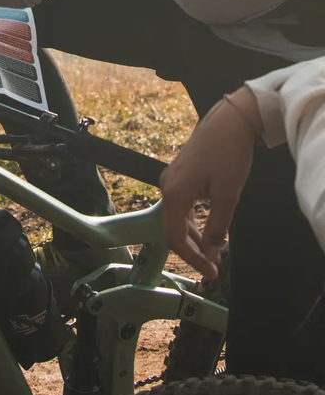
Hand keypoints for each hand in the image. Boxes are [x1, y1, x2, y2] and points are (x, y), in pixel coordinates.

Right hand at [160, 89, 261, 279]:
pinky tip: (207, 229)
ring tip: (214, 252)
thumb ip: (216, 226)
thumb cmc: (228, 155)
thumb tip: (210, 251)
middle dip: (193, 251)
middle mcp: (167, 187)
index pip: (175, 237)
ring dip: (193, 237)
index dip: (192, 259)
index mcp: (175, 194)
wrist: (227, 122)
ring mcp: (172, 179)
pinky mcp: (180, 175)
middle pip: (173, 229)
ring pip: (177, 218)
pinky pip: (181, 206)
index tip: (211, 273)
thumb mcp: (227, 195)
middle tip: (214, 267)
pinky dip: (193, 222)